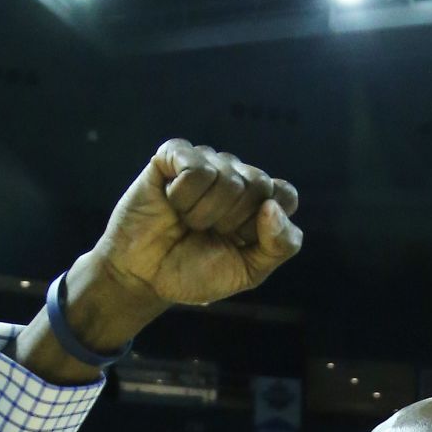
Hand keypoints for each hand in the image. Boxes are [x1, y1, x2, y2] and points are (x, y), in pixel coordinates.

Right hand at [90, 139, 301, 314]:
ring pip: (228, 178)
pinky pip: (196, 169)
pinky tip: (171, 203)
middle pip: (259, 184)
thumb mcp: (249, 272)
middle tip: (208, 233)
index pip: (285, 195)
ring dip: (204, 214)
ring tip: (187, 221)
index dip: (263, 225)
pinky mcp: (174, 154)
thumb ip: (279, 246)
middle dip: (233, 221)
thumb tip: (272, 207)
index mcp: (258, 202)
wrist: (146, 277)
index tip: (240, 241)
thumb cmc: (196, 272)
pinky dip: (183, 197)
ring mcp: (206, 162)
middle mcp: (235, 175)